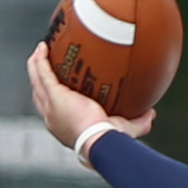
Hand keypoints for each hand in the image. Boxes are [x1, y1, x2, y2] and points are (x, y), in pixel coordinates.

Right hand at [27, 42, 154, 151]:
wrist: (99, 140)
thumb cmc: (107, 140)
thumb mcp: (124, 129)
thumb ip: (138, 121)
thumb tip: (151, 112)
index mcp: (63, 126)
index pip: (53, 110)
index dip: (51, 98)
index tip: (57, 87)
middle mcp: (52, 117)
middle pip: (39, 94)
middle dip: (39, 79)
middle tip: (43, 65)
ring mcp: (50, 106)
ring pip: (36, 81)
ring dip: (36, 65)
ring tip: (40, 52)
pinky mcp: (54, 95)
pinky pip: (42, 73)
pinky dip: (40, 60)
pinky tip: (42, 47)